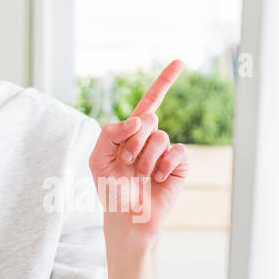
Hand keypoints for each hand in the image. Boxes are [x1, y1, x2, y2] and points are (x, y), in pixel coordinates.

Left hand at [88, 59, 188, 244]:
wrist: (126, 217)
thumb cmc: (110, 189)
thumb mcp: (98, 158)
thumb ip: (110, 133)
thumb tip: (138, 119)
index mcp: (132, 131)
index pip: (150, 101)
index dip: (164, 81)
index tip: (180, 62)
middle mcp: (151, 137)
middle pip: (148, 118)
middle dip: (133, 141)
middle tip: (127, 162)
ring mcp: (166, 150)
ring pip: (159, 137)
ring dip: (145, 159)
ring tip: (140, 175)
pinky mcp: (180, 165)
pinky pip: (176, 152)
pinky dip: (163, 166)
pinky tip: (157, 179)